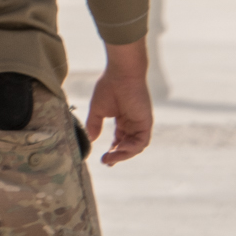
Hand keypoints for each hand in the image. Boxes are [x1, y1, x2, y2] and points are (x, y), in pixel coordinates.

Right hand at [87, 43, 153, 164]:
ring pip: (135, 146)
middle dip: (118, 156)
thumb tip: (90, 139)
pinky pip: (141, 141)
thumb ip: (94, 125)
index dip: (113, 150)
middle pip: (128, 146)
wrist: (121, 74)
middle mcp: (133, 124)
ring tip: (110, 157)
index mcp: (123, 120)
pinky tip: (119, 149)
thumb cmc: (109, 87)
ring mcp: (140, 124)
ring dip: (124, 154)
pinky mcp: (146, 123)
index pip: (119, 140)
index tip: (104, 159)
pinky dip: (132, 148)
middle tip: (106, 162)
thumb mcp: (98, 110)